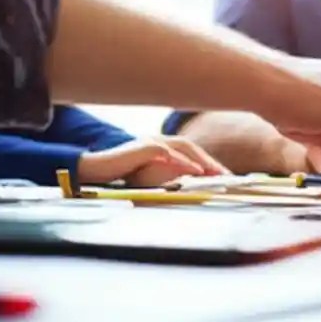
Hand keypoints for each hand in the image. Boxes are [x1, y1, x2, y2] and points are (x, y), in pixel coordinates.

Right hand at [78, 137, 229, 185]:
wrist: (95, 170)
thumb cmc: (120, 175)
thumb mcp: (149, 176)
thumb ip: (168, 175)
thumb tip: (191, 181)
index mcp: (161, 146)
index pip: (190, 152)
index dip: (207, 162)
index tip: (223, 175)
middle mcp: (159, 140)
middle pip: (191, 147)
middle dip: (210, 161)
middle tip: (226, 175)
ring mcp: (152, 140)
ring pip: (184, 147)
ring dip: (201, 160)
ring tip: (215, 173)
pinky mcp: (144, 146)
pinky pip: (169, 153)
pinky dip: (184, 162)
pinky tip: (196, 171)